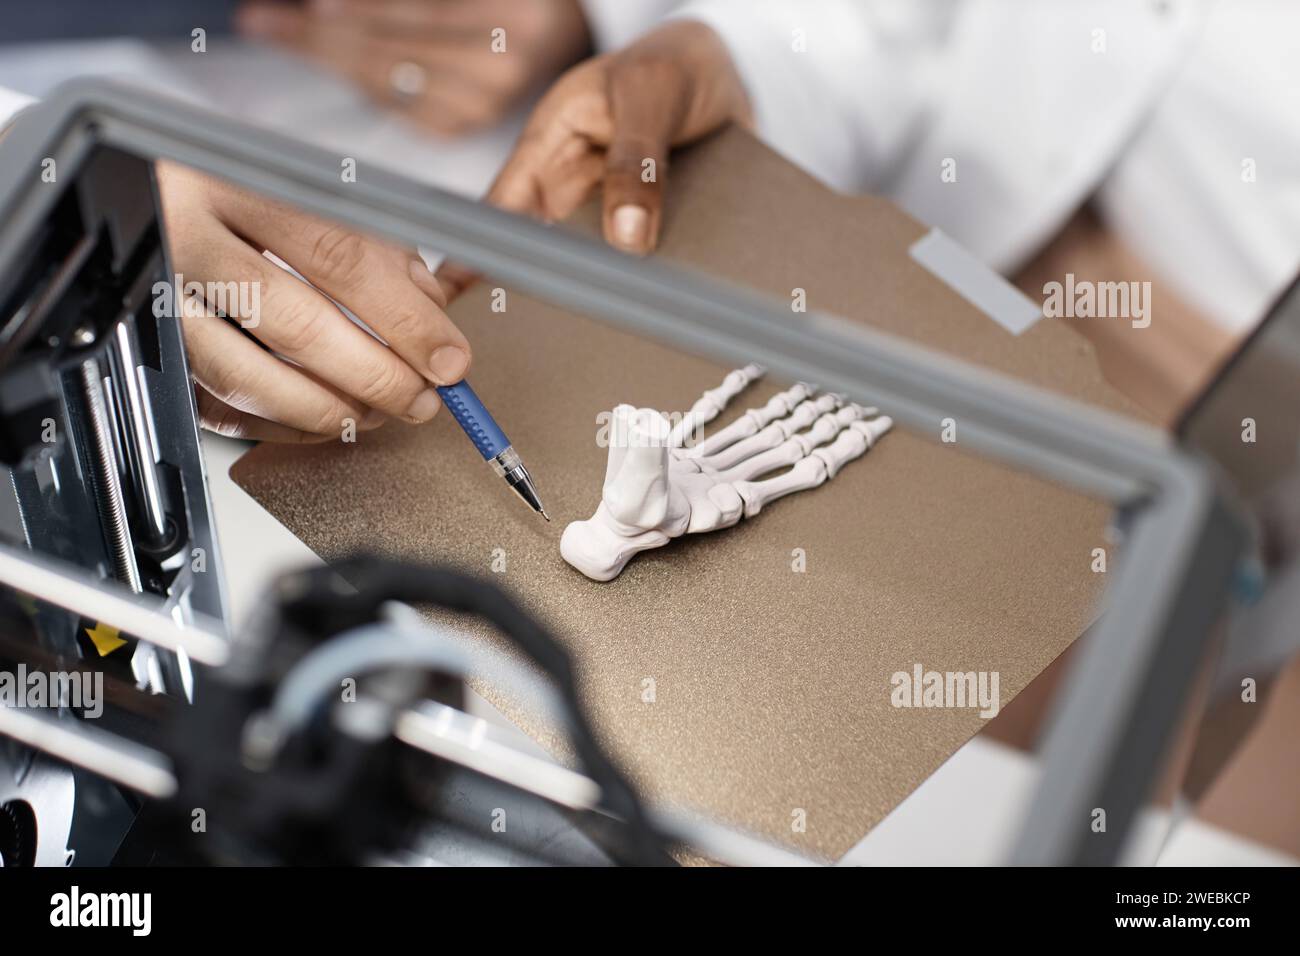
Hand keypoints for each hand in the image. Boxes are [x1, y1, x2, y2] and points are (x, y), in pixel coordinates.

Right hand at [157, 162, 470, 441]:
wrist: (139, 181)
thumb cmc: (234, 187)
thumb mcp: (305, 189)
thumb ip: (374, 243)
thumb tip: (430, 310)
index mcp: (230, 179)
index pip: (336, 255)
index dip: (404, 317)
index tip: (448, 356)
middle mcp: (183, 234)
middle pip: (294, 322)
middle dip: (374, 374)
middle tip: (420, 398)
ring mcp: (155, 295)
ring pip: (246, 375)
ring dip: (327, 408)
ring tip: (378, 411)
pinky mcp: (148, 348)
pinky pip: (216, 406)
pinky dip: (281, 425)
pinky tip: (326, 419)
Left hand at [237, 0, 591, 136]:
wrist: (554, 32)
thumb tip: (330, 7)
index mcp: (512, 13)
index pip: (421, 11)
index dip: (363, 10)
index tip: (311, 6)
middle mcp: (503, 65)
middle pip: (394, 49)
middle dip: (321, 32)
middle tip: (265, 21)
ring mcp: (485, 103)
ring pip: (387, 80)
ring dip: (324, 55)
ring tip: (278, 31)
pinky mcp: (465, 126)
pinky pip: (395, 104)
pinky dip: (356, 78)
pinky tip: (327, 58)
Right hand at [437, 18, 747, 296]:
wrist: (727, 74)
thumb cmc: (672, 64)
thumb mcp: (649, 95)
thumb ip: (635, 160)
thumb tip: (627, 236)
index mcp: (549, 150)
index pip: (498, 214)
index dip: (472, 260)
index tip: (453, 303)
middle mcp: (573, 191)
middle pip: (545, 256)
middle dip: (550, 293)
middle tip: (560, 330)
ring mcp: (611, 219)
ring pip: (599, 272)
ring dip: (612, 294)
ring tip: (619, 327)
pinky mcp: (653, 236)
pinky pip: (649, 272)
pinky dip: (659, 288)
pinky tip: (673, 308)